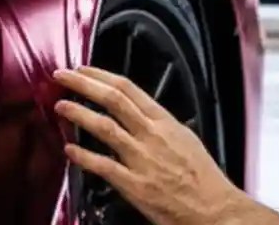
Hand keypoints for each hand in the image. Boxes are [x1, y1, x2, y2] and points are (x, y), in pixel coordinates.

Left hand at [52, 66, 254, 224]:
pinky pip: (104, 166)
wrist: (218, 212)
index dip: (100, 75)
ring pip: (105, 127)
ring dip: (79, 113)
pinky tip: (70, 150)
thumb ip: (161, 125)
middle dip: (83, 84)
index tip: (82, 69)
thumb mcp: (186, 140)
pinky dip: (84, 157)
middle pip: (113, 100)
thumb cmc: (204, 180)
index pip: (128, 89)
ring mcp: (143, 160)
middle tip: (62, 76)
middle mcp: (152, 136)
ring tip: (60, 105)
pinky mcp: (136, 185)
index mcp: (165, 123)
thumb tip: (143, 114)